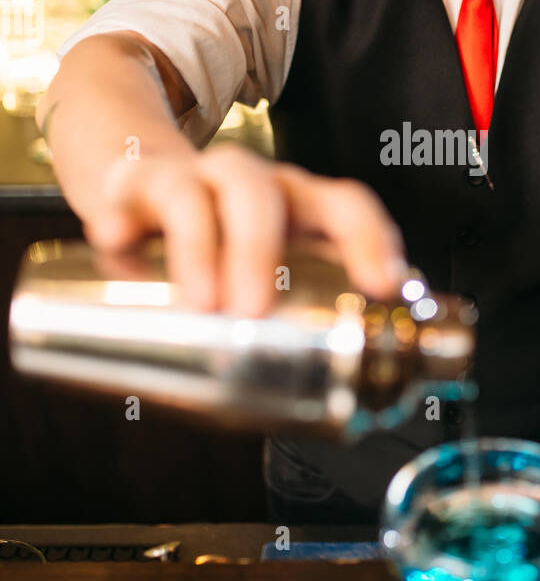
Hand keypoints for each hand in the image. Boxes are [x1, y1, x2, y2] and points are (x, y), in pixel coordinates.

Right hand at [82, 142, 407, 314]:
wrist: (148, 190)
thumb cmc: (229, 240)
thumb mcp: (275, 268)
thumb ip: (302, 315)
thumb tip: (333, 399)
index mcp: (300, 203)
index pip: (345, 204)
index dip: (370, 239)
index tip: (381, 284)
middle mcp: (250, 183)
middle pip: (262, 195)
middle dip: (261, 251)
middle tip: (254, 309)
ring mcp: (191, 181)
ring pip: (196, 196)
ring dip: (200, 246)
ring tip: (202, 300)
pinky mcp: (134, 192)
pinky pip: (126, 201)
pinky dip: (122, 222)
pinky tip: (117, 242)